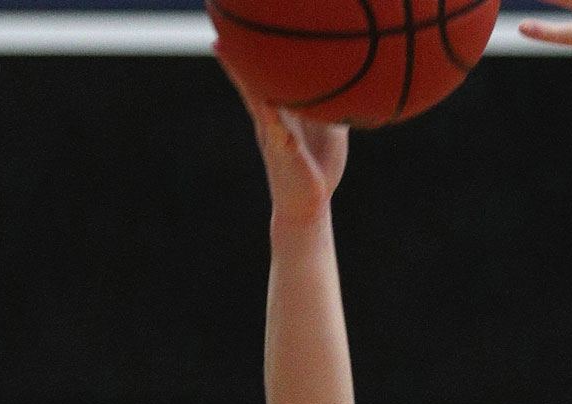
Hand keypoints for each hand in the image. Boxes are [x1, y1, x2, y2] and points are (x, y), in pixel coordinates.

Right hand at [215, 44, 350, 226]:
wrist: (310, 203)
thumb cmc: (318, 163)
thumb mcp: (329, 128)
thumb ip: (333, 105)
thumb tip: (352, 84)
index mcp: (280, 112)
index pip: (265, 79)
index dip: (255, 57)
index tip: (240, 33)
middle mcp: (271, 120)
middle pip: (251, 85)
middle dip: (238, 63)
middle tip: (219, 38)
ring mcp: (274, 135)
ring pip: (258, 105)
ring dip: (246, 84)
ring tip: (228, 59)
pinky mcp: (284, 153)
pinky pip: (277, 134)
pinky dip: (274, 120)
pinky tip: (269, 108)